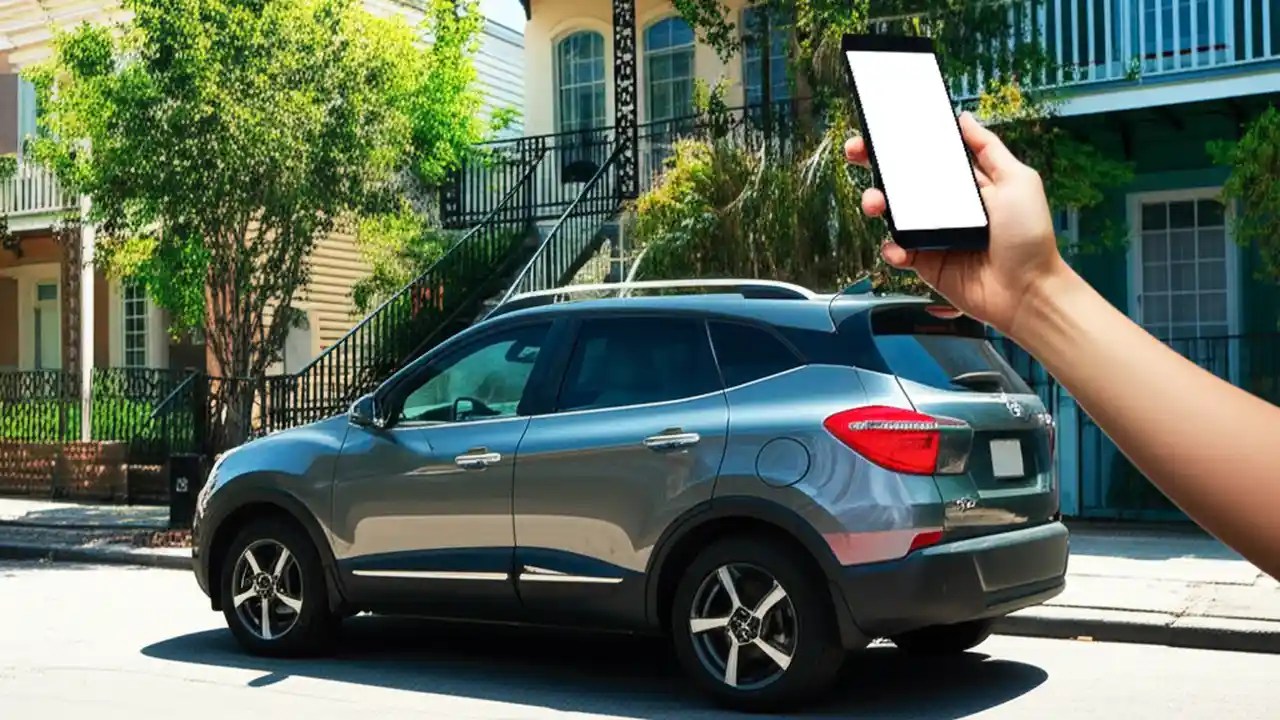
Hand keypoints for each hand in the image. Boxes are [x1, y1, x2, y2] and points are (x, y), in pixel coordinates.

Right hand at [845, 111, 1068, 338]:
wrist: (1027, 290)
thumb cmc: (1029, 236)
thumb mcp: (1017, 180)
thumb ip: (988, 148)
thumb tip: (964, 119)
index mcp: (964, 184)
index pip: (927, 157)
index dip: (902, 143)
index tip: (880, 129)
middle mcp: (945, 207)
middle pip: (901, 181)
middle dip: (873, 164)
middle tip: (856, 152)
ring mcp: (932, 234)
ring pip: (891, 214)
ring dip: (875, 203)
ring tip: (875, 204)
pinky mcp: (925, 263)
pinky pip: (897, 251)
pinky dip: (891, 249)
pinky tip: (899, 249)